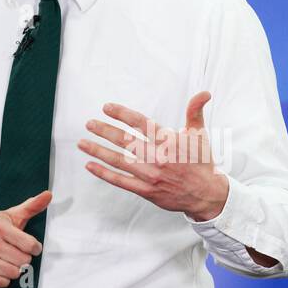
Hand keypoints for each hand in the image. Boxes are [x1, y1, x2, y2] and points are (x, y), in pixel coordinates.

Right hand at [0, 192, 50, 286]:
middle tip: (14, 253)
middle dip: (23, 259)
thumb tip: (48, 195)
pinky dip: (3, 279)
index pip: (30, 245)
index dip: (34, 248)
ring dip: (13, 269)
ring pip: (14, 273)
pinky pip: (3, 283)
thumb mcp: (10, 216)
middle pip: (24, 261)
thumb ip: (31, 207)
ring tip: (6, 261)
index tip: (31, 247)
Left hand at [77, 91, 228, 219]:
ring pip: (118, 161)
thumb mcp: (199, 135)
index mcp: (169, 141)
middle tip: (89, 123)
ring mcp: (150, 175)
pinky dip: (104, 173)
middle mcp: (157, 157)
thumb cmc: (201, 162)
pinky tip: (90, 165)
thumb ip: (195, 112)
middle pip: (125, 141)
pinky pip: (120, 181)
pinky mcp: (146, 191)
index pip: (140, 123)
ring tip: (82, 143)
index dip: (122, 114)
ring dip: (98, 150)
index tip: (106, 107)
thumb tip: (204, 93)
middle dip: (104, 131)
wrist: (205, 194)